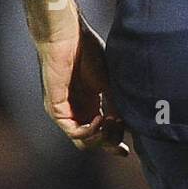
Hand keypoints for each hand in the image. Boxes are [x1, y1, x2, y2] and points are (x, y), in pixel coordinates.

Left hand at [36, 16, 128, 155]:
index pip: (100, 131)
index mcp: (89, 102)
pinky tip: (103, 119)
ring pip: (82, 140)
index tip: (127, 152)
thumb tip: (131, 123)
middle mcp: (76, 110)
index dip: (113, 143)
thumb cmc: (89, 51)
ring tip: (115, 125)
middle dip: (109, 144)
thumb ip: (117, 103)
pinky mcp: (56, 109)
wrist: (68, 36)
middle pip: (92, 141)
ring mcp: (65, 111)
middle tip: (123, 141)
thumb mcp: (110, 81)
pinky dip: (90, 130)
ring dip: (101, 138)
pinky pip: (73, 131)